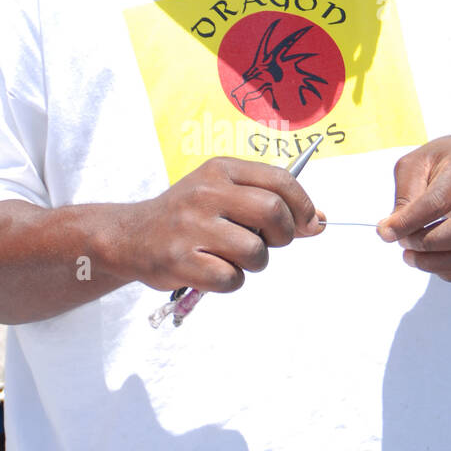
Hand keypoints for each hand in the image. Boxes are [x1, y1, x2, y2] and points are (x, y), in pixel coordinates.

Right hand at [119, 157, 323, 293]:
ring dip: (254, 263)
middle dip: (283, 236)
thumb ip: (270, 202)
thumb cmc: (188, 216)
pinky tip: (213, 270)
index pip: (280, 180)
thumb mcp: (224, 194)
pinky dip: (230, 281)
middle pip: (273, 213)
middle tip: (268, 243)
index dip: (303, 206)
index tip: (308, 224)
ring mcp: (191, 226)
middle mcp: (205, 192)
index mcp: (220, 169)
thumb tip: (319, 221)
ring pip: (255, 252)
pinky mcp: (180, 260)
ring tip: (233, 257)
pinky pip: (230, 279)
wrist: (131, 236)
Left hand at [377, 131, 450, 282]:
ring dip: (436, 264)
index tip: (386, 232)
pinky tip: (434, 264)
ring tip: (412, 257)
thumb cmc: (449, 161)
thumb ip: (405, 194)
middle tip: (403, 243)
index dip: (408, 222)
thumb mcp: (419, 162)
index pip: (437, 202)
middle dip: (426, 245)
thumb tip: (392, 230)